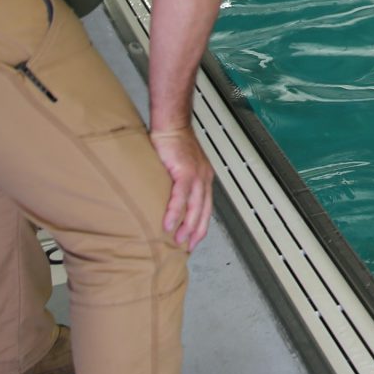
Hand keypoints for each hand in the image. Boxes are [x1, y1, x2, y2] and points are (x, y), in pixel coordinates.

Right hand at [150, 126, 214, 248]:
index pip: (206, 207)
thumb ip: (177, 184)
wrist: (171, 124)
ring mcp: (196, 175)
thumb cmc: (172, 144)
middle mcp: (204, 178)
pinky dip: (174, 212)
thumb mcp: (179, 167)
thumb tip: (166, 201)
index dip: (201, 225)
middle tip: (187, 248)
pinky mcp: (185, 171)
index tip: (193, 241)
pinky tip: (168, 224)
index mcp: (204, 178)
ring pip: (195, 207)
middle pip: (204, 211)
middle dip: (197, 232)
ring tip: (178, 241)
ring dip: (187, 226)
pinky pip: (181, 196)